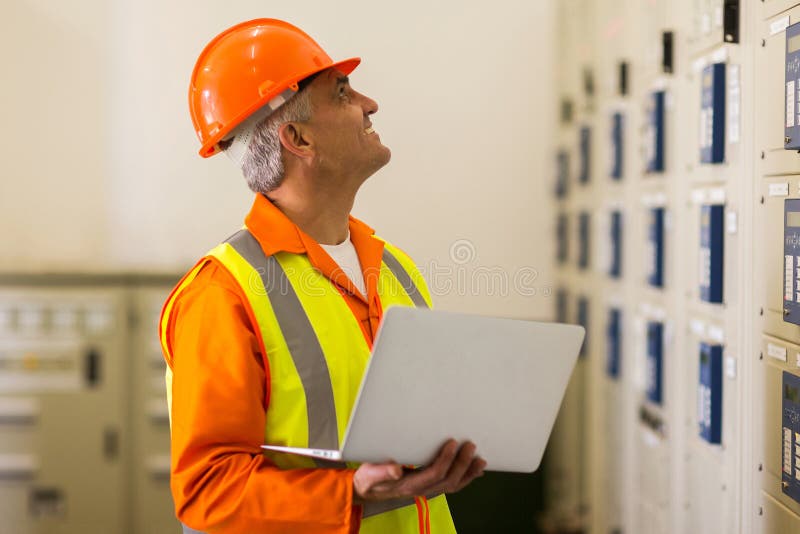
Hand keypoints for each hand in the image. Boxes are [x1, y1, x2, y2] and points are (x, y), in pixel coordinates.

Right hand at [352, 439, 485, 503]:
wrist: (367, 489)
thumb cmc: (369, 478)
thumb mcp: (370, 474)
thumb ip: (382, 471)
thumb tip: (396, 469)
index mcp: (409, 485)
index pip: (434, 474)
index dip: (446, 459)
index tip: (452, 443)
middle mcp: (421, 489)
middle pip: (448, 480)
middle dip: (462, 464)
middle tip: (470, 446)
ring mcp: (427, 488)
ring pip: (453, 484)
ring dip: (468, 473)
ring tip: (480, 460)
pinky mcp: (429, 485)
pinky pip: (450, 484)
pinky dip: (465, 478)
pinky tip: (474, 471)